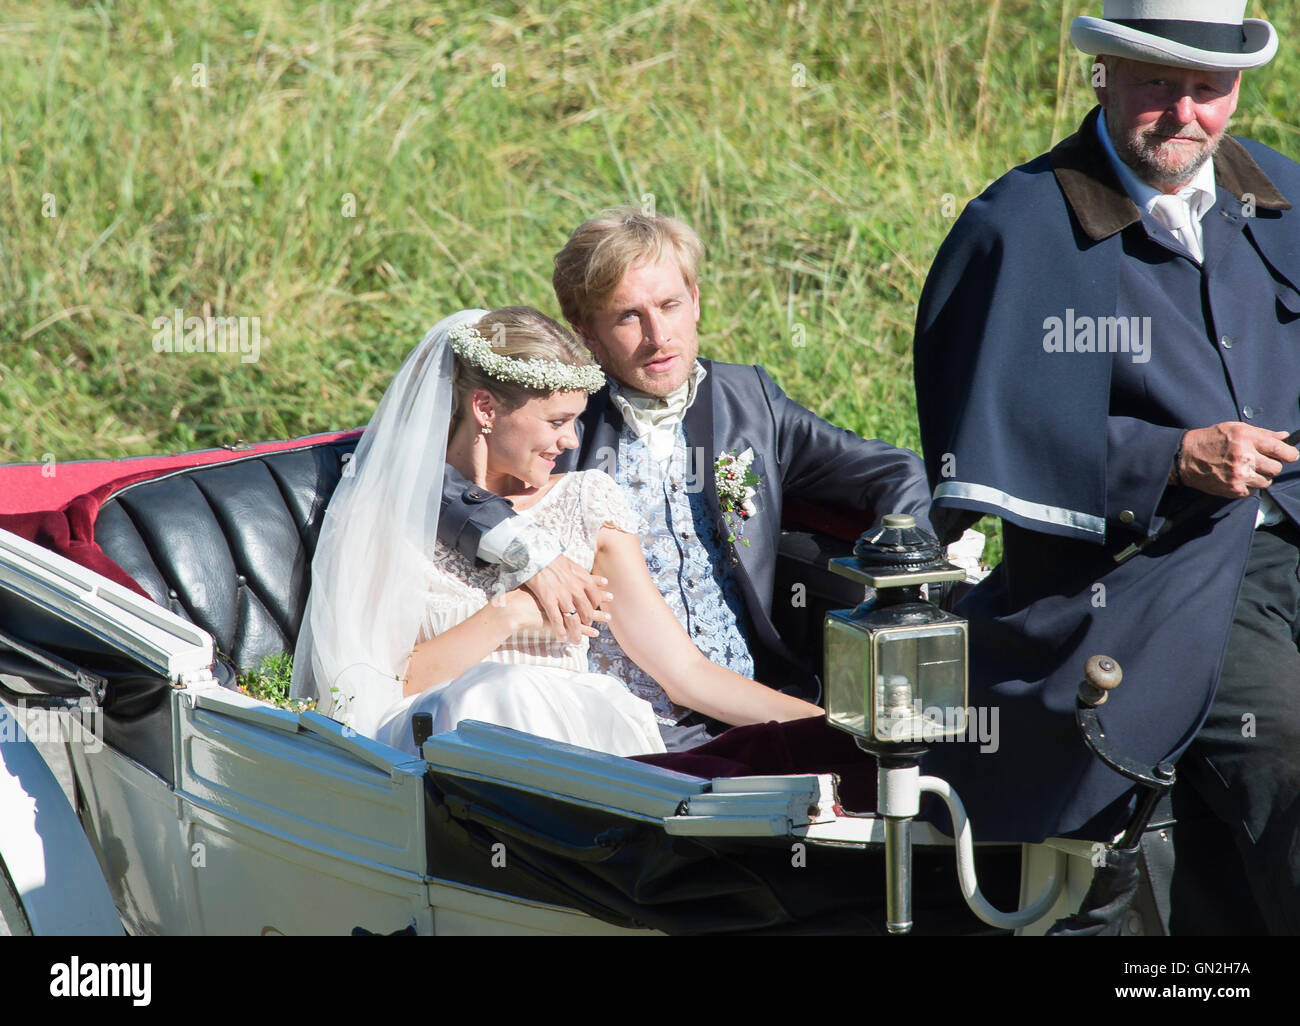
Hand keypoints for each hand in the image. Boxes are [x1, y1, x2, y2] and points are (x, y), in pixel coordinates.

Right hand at [519, 555, 611, 641]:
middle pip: (586, 611)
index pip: (594, 598)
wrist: (532, 556)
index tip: (593, 612)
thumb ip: (586, 576)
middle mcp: (575, 589)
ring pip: (573, 620)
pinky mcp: (548, 601)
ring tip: (577, 641)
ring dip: (576, 633)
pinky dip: (560, 631)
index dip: (594, 608)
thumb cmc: (550, 558)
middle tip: (588, 627)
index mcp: (583, 579)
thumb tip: (604, 581)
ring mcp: (562, 596)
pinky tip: (563, 638)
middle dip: (588, 621)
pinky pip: (557, 620)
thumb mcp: (572, 564)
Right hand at [1177, 423, 1298, 497]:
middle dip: (1272, 465)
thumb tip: (1285, 437)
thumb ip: (1262, 433)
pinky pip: (1253, 491)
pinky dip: (1249, 486)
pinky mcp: (1233, 489)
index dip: (1290, 454)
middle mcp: (1244, 457)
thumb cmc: (1211, 440)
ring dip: (1261, 477)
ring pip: (1266, 481)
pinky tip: (1238, 477)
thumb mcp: (1235, 428)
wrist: (1185, 457)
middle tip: (1261, 462)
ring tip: (1247, 470)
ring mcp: (1239, 475)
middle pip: (1276, 468)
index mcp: (1246, 439)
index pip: (1280, 450)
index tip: (1290, 455)